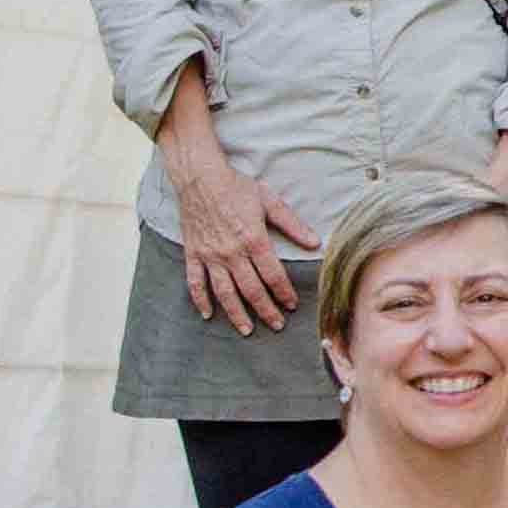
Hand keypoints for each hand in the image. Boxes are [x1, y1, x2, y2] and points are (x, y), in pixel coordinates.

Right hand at [170, 148, 313, 334]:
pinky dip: (200, 300)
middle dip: (265, 310)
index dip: (284, 293)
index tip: (292, 305)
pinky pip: (195, 282)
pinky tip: (208, 314)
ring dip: (236, 313)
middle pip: (251, 289)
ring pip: (224, 292)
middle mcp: (231, 252)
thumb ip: (292, 224)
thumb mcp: (270, 201)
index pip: (273, 275)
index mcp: (254, 240)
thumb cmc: (237, 187)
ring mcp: (210, 254)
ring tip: (247, 330)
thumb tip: (315, 243)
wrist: (199, 177)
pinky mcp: (193, 253)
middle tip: (276, 325)